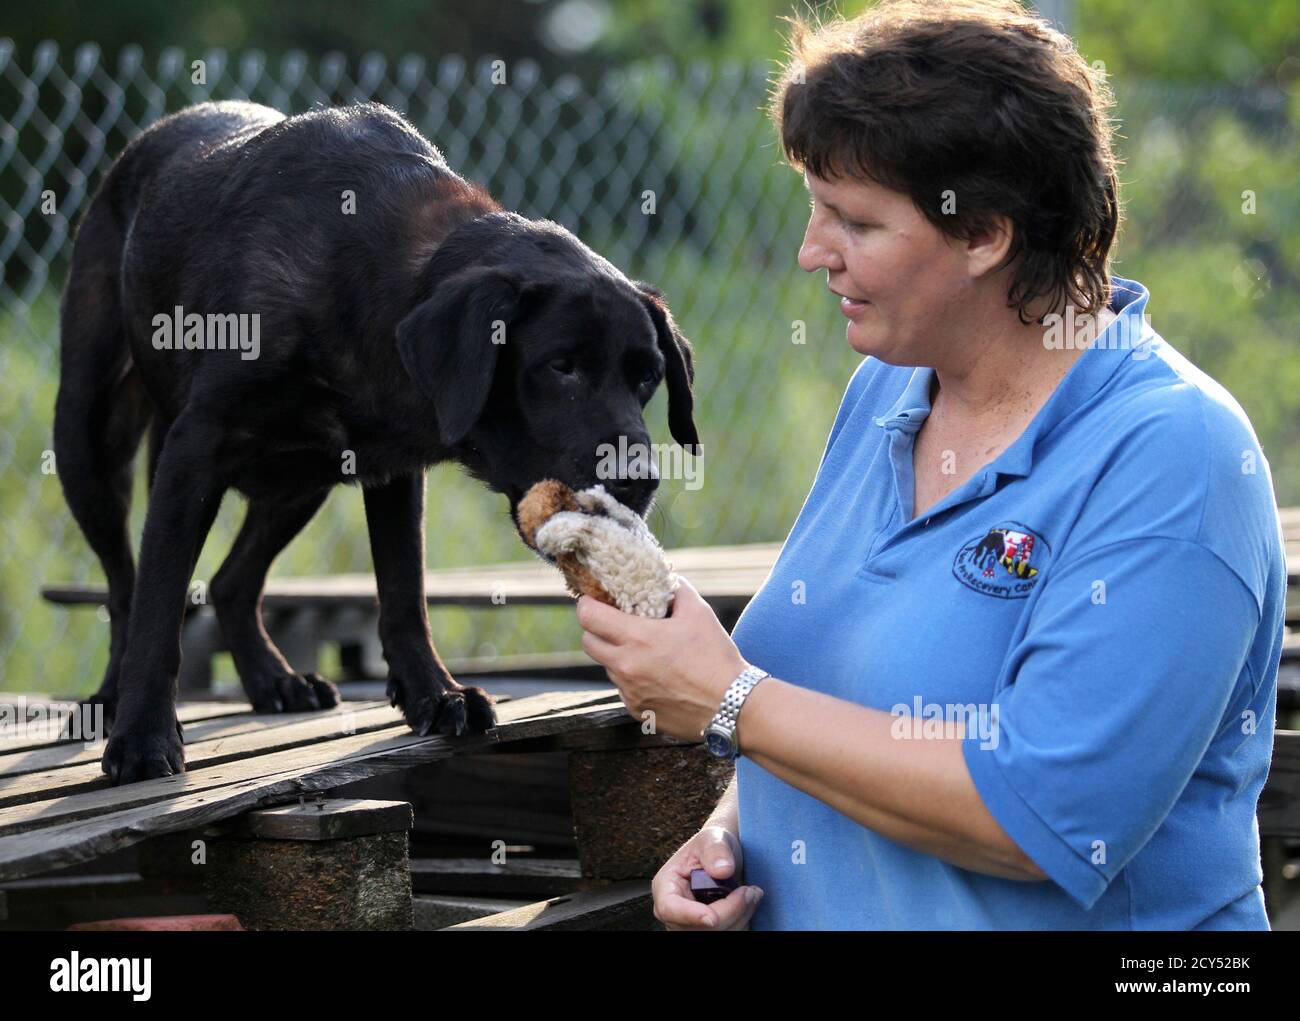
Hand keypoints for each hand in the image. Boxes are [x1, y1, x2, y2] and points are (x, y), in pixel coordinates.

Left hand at [576, 576, 747, 740]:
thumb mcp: (699, 613)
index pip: (588, 617)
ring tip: (646, 651)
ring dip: (617, 656)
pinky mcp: (637, 711)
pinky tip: (659, 676)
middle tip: (615, 623)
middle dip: (596, 630)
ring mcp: (629, 692)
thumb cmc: (716, 658)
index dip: (588, 604)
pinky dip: (633, 679)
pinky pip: (624, 689)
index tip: (596, 600)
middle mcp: (626, 667)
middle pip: (588, 643)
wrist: (732, 706)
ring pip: (608, 667)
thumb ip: (676, 590)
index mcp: (637, 638)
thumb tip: (664, 578)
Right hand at [653, 826, 762, 929]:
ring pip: (716, 933)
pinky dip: (742, 921)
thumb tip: (723, 870)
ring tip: (752, 893)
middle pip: (697, 927)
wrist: (722, 857)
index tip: (713, 918)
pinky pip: (728, 934)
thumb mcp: (712, 838)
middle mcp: (673, 912)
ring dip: (740, 916)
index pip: (670, 908)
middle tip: (751, 891)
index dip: (690, 915)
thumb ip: (715, 850)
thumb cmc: (712, 846)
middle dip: (729, 912)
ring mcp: (689, 925)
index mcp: (666, 887)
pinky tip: (748, 904)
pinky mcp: (706, 930)